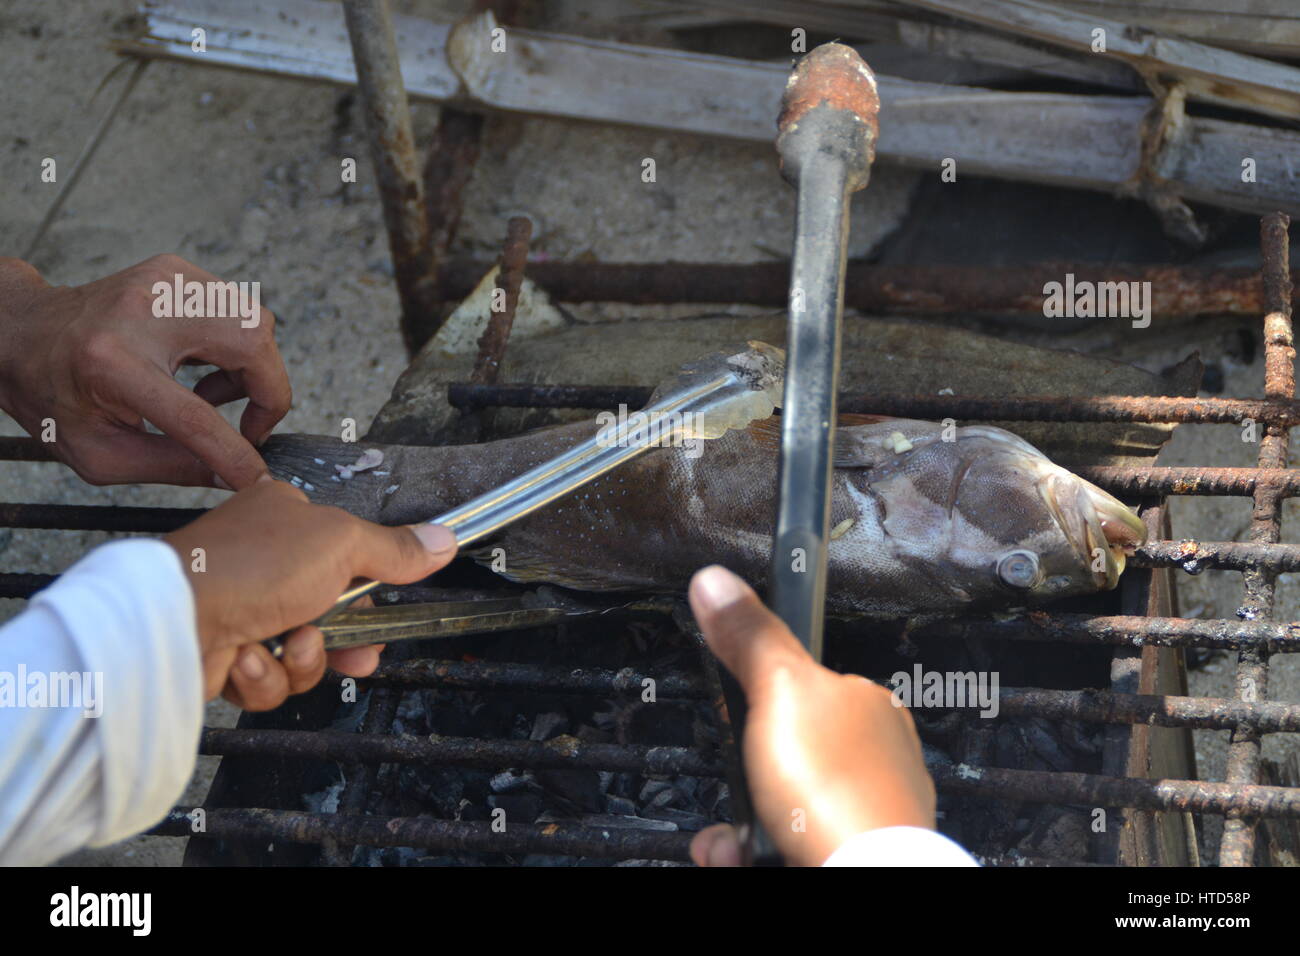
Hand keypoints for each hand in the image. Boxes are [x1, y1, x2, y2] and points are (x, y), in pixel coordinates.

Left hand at [0, 254, 290, 488]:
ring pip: (255, 322)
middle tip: (248, 428)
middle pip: (249, 343)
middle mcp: (142, 311)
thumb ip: (170, 466)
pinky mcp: (176, 271)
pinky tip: (200, 369)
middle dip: (268, 393)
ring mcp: (163, 282)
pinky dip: (235, 347)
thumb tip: (232, 477)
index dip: (236, 452)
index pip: (196, 416)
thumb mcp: (98, 453)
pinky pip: (238, 310)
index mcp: (110, 363)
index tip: (259, 477)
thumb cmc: (53, 396)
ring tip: (210, 398)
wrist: (23, 333)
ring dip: (252, 370)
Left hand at [164, 476, 456, 709]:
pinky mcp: (223, 656)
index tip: (384, 607)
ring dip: (301, 659)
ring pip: (303, 654)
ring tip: (282, 643)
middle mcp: (263, 562)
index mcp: (287, 518)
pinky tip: (244, 657)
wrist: (169, 622)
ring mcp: (242, 610)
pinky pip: (269, 681)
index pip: (348, 556)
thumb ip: (395, 549)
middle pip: (331, 614)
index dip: (368, 589)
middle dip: (341, 639)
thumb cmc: (248, 566)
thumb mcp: (342, 544)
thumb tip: (445, 539)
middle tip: (355, 652)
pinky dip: (263, 675)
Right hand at [687, 565, 935, 865]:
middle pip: (785, 750)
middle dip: (746, 772)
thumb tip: (716, 581)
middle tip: (738, 784)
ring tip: (736, 841)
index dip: (759, 704)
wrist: (864, 874)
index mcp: (868, 705)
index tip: (737, 720)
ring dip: (742, 822)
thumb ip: (752, 637)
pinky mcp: (852, 851)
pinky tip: (746, 857)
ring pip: (782, 803)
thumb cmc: (839, 790)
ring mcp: (867, 809)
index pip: (802, 685)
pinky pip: (789, 845)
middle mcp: (875, 756)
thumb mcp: (781, 689)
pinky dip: (755, 854)